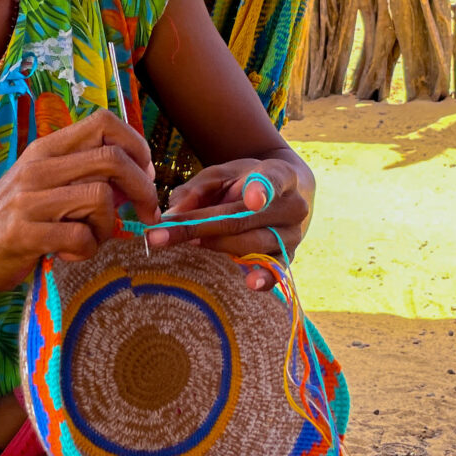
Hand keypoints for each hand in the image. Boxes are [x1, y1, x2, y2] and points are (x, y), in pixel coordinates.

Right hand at [0, 111, 159, 292]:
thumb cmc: (14, 217)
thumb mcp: (46, 185)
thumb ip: (86, 179)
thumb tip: (137, 185)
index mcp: (46, 149)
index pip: (103, 122)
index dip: (136, 145)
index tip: (145, 173)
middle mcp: (38, 167)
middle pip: (112, 159)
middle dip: (142, 189)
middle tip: (145, 213)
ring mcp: (29, 199)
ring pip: (100, 199)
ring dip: (107, 227)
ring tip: (89, 238)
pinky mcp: (24, 233)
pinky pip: (80, 237)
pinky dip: (86, 250)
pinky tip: (67, 252)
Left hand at [146, 157, 310, 289]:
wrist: (281, 195)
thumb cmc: (245, 181)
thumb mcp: (221, 175)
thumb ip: (196, 190)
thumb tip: (171, 215)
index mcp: (281, 173)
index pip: (273, 180)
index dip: (262, 190)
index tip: (251, 200)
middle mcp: (293, 205)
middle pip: (245, 218)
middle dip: (201, 225)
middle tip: (162, 232)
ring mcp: (293, 234)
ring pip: (252, 244)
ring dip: (215, 244)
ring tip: (189, 241)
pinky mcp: (287, 256)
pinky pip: (276, 270)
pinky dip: (264, 277)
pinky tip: (251, 283)